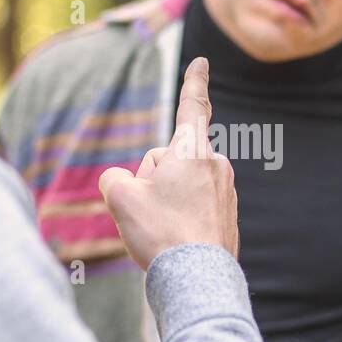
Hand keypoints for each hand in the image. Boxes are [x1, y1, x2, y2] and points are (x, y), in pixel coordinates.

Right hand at [98, 57, 238, 269]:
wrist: (197, 280)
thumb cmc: (161, 233)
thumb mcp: (120, 198)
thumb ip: (114, 178)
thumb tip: (126, 184)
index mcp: (193, 151)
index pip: (192, 106)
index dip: (194, 82)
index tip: (201, 60)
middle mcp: (216, 165)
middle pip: (168, 161)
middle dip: (152, 179)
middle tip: (151, 212)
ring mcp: (226, 192)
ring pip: (179, 187)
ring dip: (165, 202)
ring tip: (165, 231)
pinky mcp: (228, 217)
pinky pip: (191, 209)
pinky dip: (179, 221)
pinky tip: (176, 243)